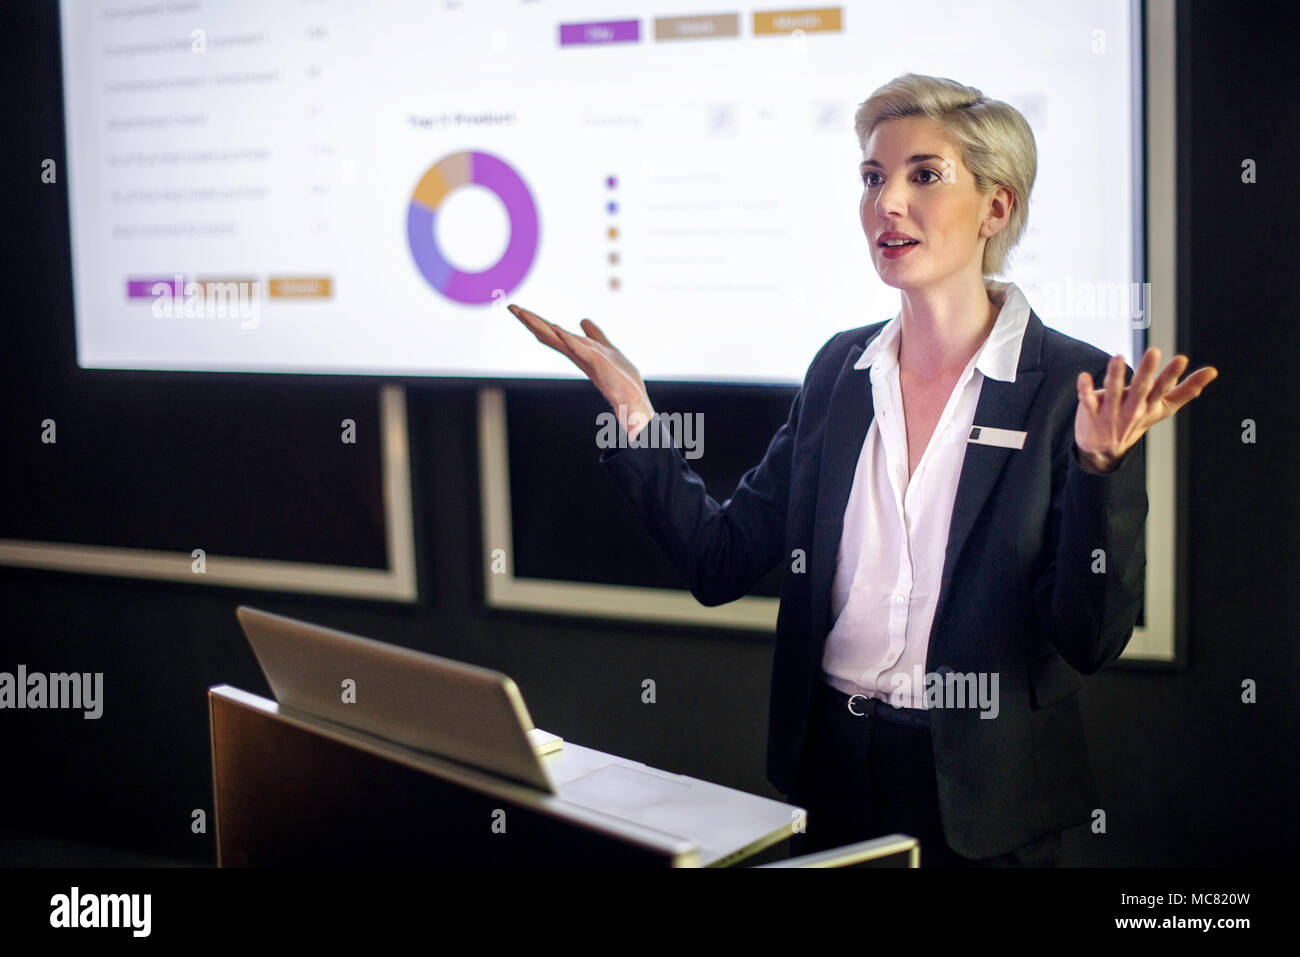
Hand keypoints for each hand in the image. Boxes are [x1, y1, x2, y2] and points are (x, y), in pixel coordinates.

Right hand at [508, 303, 655, 436]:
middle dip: (529, 320)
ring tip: (522, 312)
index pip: (551, 332)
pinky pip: (577, 347)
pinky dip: (565, 336)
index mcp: (576, 349)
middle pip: (547, 334)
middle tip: (510, 306)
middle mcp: (575, 353)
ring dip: (538, 324)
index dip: (535, 320)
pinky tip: (554, 326)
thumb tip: (583, 320)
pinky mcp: (594, 361)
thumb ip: (594, 334)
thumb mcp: (605, 347)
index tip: (517, 308)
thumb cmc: (619, 376)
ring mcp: (583, 357)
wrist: (632, 398)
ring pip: (556, 338)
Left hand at [1074, 348, 1217, 472]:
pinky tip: (1083, 377)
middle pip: (1140, 389)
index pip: (1163, 389)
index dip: (1172, 375)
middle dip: (1147, 371)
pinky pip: (1087, 400)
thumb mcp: (1163, 408)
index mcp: (1150, 405)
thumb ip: (1186, 389)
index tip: (1181, 359)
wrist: (1103, 451)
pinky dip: (1085, 390)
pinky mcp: (1090, 411)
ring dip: (1115, 375)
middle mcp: (1132, 409)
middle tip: (1154, 352)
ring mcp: (1111, 412)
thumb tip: (1213, 371)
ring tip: (1117, 357)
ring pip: (1113, 392)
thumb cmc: (1136, 420)